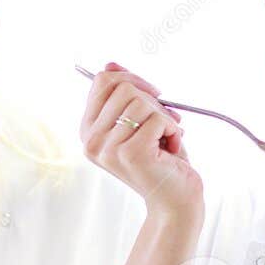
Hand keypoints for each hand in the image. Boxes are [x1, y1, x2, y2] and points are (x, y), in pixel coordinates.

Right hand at [79, 61, 201, 221]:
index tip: (152, 95)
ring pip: (141, 101)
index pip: (102, 81)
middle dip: (153, 101)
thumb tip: (110, 64)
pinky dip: (173, 130)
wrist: (176, 200)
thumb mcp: (139, 122)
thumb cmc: (161, 160)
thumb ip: (124, 95)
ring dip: (164, 117)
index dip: (131, 79)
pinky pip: (157, 118)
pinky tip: (171, 149)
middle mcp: (92, 141)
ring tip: (165, 139)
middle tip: (163, 124)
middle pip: (122, 87)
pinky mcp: (131, 153)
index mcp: (88, 131)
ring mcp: (109, 148)